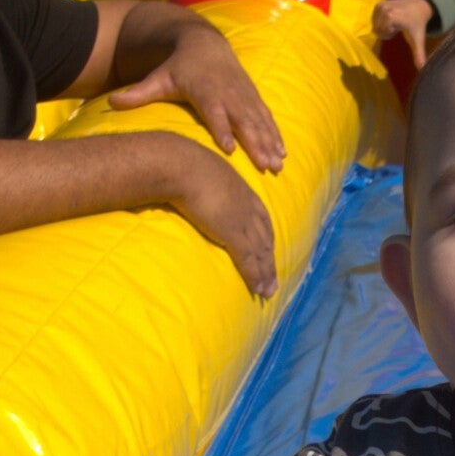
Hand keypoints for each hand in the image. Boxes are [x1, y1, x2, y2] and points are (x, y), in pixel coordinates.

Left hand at [109, 20, 284, 174]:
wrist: (203, 44)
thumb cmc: (177, 68)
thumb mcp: (158, 79)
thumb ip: (137, 93)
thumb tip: (110, 101)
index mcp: (204, 89)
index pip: (214, 111)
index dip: (222, 129)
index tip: (229, 149)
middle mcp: (227, 92)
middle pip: (243, 120)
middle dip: (255, 143)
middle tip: (265, 166)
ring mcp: (243, 94)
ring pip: (259, 121)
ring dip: (270, 143)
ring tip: (276, 165)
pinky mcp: (252, 97)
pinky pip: (266, 117)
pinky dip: (275, 134)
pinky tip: (283, 152)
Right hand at [160, 137, 277, 295]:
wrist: (181, 165)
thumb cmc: (183, 164)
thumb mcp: (203, 172)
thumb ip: (206, 184)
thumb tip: (194, 190)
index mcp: (242, 190)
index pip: (262, 219)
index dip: (266, 237)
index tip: (268, 251)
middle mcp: (248, 206)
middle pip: (265, 238)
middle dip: (270, 261)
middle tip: (273, 280)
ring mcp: (242, 220)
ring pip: (261, 252)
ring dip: (266, 273)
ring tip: (269, 291)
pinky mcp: (233, 232)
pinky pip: (248, 259)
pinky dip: (255, 276)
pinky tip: (259, 289)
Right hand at [372, 0, 434, 67]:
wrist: (418, 5)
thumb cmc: (417, 23)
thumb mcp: (418, 39)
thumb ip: (418, 54)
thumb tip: (422, 69)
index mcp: (391, 17)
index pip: (382, 33)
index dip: (390, 34)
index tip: (399, 28)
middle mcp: (384, 10)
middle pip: (378, 29)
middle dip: (386, 30)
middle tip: (397, 25)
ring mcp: (381, 5)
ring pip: (375, 24)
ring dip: (384, 25)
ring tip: (394, 21)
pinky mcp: (379, 4)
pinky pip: (375, 18)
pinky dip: (381, 19)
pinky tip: (391, 17)